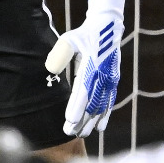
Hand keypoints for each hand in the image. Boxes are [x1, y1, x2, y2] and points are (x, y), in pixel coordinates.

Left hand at [45, 0, 125, 136]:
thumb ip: (60, 53)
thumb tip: (49, 68)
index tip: (68, 122)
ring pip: (102, 106)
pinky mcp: (113, 82)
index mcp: (92, 67)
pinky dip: (105, 116)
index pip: (83, 92)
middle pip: (92, 104)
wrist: (107, 28)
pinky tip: (100, 128)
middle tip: (69, 133)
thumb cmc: (84, 35)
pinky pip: (110, 103)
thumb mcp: (69, 39)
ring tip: (81, 134)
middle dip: (81, 120)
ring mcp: (110, 80)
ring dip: (92, 122)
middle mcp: (103, 76)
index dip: (76, 108)